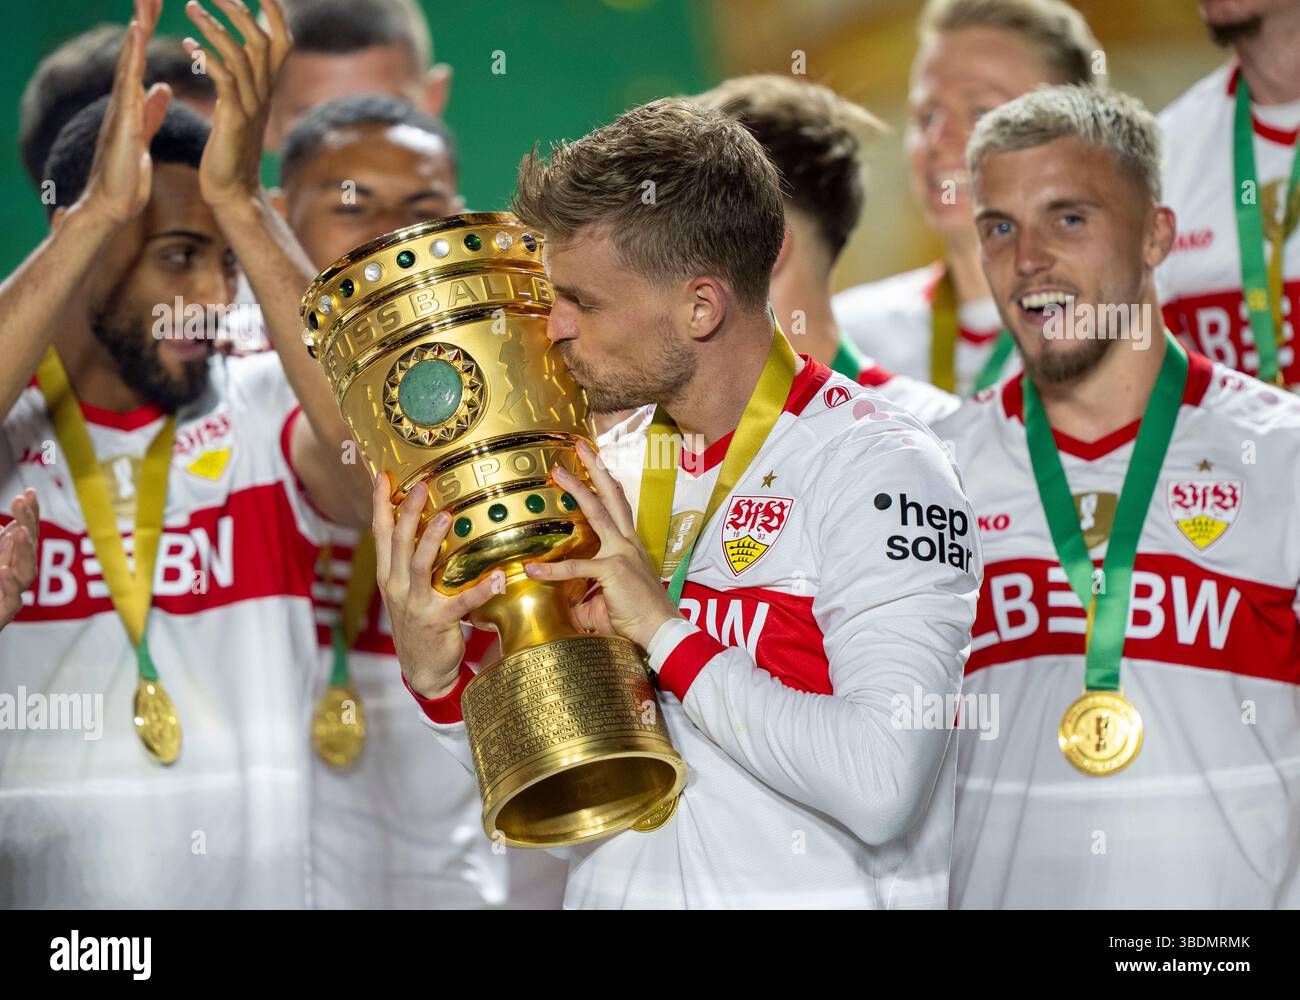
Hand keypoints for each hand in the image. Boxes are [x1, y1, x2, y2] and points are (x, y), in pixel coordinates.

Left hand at [0, 489, 39, 630]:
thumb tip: (5, 527)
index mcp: (6, 560)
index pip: (25, 534)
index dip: (30, 514)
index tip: (29, 493)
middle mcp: (10, 576)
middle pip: (28, 549)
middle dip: (28, 525)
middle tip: (22, 503)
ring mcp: (7, 596)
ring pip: (26, 575)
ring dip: (25, 553)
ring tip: (19, 533)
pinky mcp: (0, 615)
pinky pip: (11, 602)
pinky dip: (9, 587)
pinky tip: (4, 571)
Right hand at [75, 0, 172, 226]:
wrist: (113, 204)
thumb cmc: (127, 173)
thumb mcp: (144, 134)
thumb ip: (151, 110)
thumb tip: (162, 89)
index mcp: (132, 101)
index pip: (140, 59)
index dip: (148, 31)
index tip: (157, 3)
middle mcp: (123, 99)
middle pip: (133, 51)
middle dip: (141, 20)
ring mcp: (121, 109)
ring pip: (129, 63)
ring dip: (136, 34)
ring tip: (144, 5)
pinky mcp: (124, 123)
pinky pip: (129, 85)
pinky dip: (134, 61)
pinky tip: (138, 41)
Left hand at [183, 0, 291, 210]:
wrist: (232, 191)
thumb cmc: (228, 151)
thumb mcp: (238, 109)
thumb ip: (239, 80)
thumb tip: (231, 54)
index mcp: (266, 88)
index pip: (280, 41)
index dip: (272, 12)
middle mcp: (264, 94)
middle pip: (262, 41)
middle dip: (238, 10)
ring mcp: (252, 107)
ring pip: (241, 56)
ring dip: (214, 28)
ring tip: (190, 8)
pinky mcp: (234, 120)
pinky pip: (225, 80)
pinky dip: (207, 58)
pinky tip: (187, 45)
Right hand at [372, 474, 505, 699]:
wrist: (422, 670)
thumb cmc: (419, 623)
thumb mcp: (406, 590)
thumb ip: (411, 561)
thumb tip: (428, 523)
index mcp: (388, 575)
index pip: (381, 533)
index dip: (380, 504)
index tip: (383, 475)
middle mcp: (396, 586)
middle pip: (399, 542)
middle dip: (408, 512)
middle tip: (421, 485)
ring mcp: (415, 604)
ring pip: (420, 565)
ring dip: (432, 539)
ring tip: (448, 516)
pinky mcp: (437, 622)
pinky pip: (461, 603)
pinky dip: (480, 589)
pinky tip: (498, 577)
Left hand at [524, 440, 679, 649]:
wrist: (659, 631)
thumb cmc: (637, 617)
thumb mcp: (606, 602)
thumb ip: (584, 598)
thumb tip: (562, 605)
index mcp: (629, 546)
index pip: (618, 506)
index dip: (605, 484)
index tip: (594, 465)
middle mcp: (628, 542)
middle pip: (610, 497)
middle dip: (594, 469)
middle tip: (578, 447)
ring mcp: (622, 553)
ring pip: (597, 512)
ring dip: (577, 489)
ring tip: (558, 472)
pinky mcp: (613, 571)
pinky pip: (577, 567)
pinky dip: (552, 568)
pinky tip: (532, 568)